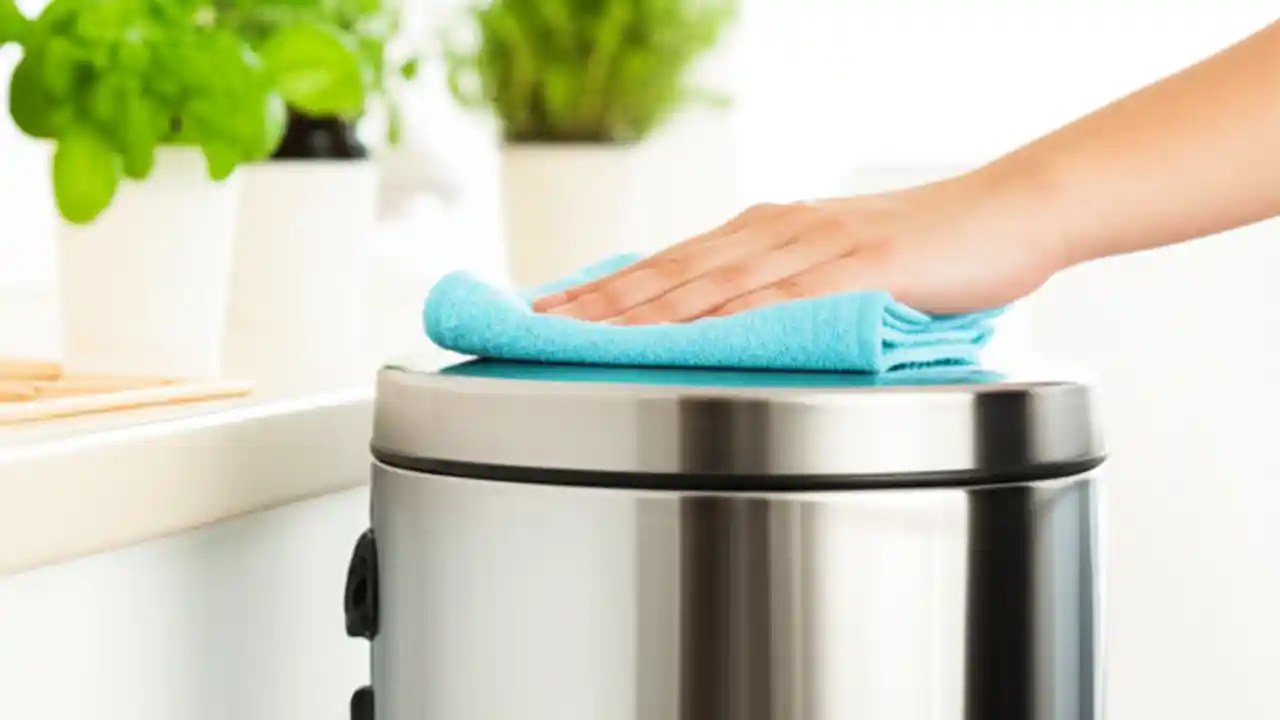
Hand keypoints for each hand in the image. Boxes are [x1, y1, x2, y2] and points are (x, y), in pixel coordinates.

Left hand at [532, 170, 1065, 323]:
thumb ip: (782, 294)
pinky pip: (781, 297)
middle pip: (671, 271)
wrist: (1008, 212)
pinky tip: (686, 336)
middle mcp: (777, 233)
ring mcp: (815, 247)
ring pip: (710, 283)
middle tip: (538, 323)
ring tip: (584, 332)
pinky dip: (726, 318)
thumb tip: (730, 329)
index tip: (553, 310)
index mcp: (768, 234)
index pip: (670, 264)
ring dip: (642, 310)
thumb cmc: (929, 249)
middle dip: (600, 301)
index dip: (607, 288)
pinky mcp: (858, 268)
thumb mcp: (838, 268)